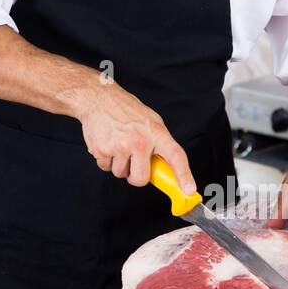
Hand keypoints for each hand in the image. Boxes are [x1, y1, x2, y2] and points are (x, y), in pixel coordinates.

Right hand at [74, 78, 195, 191]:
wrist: (99, 99)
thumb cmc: (126, 110)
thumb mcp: (151, 122)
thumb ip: (159, 144)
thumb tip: (166, 167)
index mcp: (156, 133)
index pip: (175, 156)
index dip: (184, 175)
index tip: (188, 189)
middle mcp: (140, 141)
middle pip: (141, 179)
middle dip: (135, 177)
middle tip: (133, 164)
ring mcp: (120, 146)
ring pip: (120, 174)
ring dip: (119, 165)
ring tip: (118, 144)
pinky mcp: (102, 150)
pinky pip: (105, 168)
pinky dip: (106, 160)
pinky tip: (107, 143)